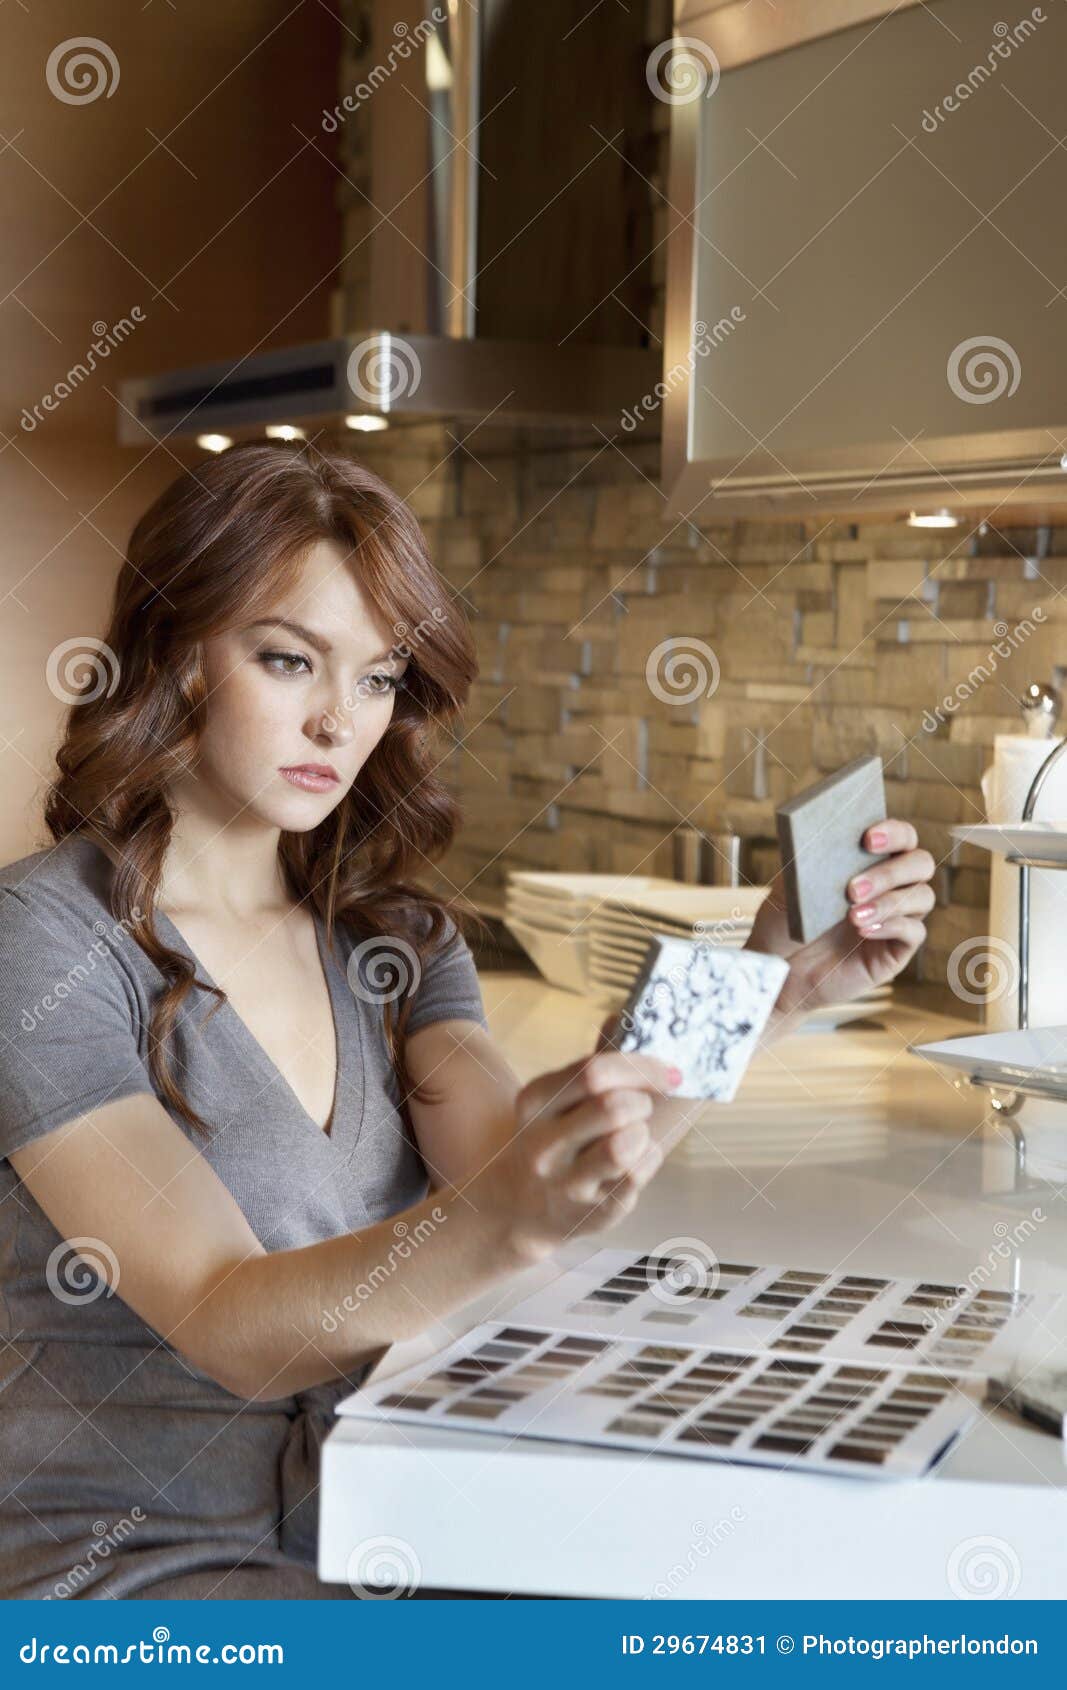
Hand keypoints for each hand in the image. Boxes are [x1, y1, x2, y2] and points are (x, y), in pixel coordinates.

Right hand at [473, 1047, 680, 1265]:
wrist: (522, 1206)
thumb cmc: (557, 1138)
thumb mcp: (559, 1100)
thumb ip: (593, 1062)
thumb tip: (619, 1016)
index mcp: (535, 1102)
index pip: (594, 1072)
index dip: (642, 1067)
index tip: (670, 1071)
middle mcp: (542, 1144)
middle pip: (614, 1106)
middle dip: (643, 1102)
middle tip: (643, 1107)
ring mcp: (565, 1183)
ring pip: (626, 1145)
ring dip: (643, 1133)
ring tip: (634, 1135)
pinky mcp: (593, 1213)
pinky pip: (638, 1175)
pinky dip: (648, 1159)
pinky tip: (636, 1159)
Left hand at [745, 817, 935, 1022]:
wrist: (778, 972)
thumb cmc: (783, 925)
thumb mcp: (788, 890)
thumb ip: (809, 864)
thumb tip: (826, 839)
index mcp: (869, 860)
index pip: (901, 836)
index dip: (894, 833)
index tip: (868, 839)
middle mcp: (891, 885)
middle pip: (920, 863)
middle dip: (890, 871)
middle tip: (853, 887)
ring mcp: (897, 917)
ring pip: (921, 897)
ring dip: (888, 902)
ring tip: (851, 915)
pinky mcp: (897, 949)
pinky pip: (914, 932)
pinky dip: (891, 926)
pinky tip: (862, 931)